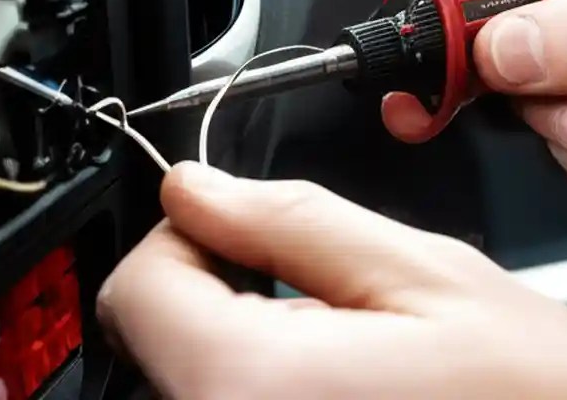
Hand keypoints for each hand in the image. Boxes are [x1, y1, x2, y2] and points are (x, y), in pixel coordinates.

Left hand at [98, 162, 566, 399]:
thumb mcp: (428, 276)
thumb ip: (293, 222)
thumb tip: (197, 186)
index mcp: (254, 384)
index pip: (138, 286)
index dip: (190, 236)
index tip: (247, 229)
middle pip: (155, 335)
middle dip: (219, 289)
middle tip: (321, 291)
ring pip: (191, 374)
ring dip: (246, 342)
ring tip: (348, 348)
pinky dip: (266, 384)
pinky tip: (341, 386)